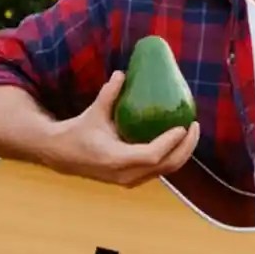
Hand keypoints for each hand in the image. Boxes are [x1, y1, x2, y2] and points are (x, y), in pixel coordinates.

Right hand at [44, 70, 199, 186]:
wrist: (61, 155)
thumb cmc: (77, 132)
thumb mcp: (93, 113)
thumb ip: (109, 94)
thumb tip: (122, 73)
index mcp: (115, 159)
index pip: (152, 155)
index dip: (170, 142)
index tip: (183, 125)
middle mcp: (125, 175)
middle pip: (166, 166)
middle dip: (185, 147)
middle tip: (194, 125)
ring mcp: (130, 180)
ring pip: (165, 170)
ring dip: (182, 153)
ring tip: (190, 132)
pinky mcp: (132, 179)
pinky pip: (159, 169)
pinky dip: (172, 156)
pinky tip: (178, 140)